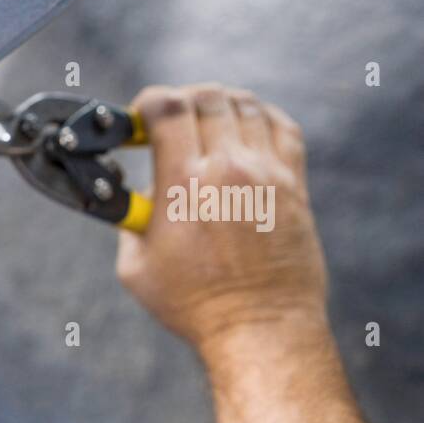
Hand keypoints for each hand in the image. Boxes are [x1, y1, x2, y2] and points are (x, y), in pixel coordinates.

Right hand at [115, 83, 328, 356]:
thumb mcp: (134, 265)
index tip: (139, 118)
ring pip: (245, 105)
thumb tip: (133, 189)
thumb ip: (128, 218)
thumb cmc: (192, 303)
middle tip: (169, 121)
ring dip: (218, 105)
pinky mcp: (294, 185)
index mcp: (184, 186)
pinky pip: (282, 127)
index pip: (169, 107)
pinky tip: (243, 131)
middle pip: (208, 97)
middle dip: (180, 99)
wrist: (258, 326)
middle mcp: (229, 170)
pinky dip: (259, 117)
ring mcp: (267, 174)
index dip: (148, 102)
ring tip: (204, 125)